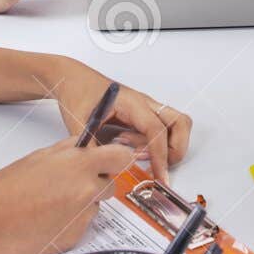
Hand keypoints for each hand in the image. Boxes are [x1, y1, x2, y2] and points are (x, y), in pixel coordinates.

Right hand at [0, 137, 135, 253]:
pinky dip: (70, 224)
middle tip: (71, 187)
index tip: (110, 163)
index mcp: (78, 163)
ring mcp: (83, 215)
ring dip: (82, 205)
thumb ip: (68, 152)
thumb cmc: (5, 190)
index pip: (122, 157)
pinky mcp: (75, 238)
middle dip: (97, 185)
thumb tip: (85, 146)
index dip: (116, 160)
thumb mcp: (39, 158)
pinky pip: (82, 227)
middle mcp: (87, 188)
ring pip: (96, 207)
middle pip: (111, 185)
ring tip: (51, 205)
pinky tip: (47, 221)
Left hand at [43, 59, 191, 184]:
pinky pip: (161, 129)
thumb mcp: (79, 123)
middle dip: (176, 150)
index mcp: (131, 103)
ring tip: (138, 153)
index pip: (156, 130)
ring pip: (175, 126)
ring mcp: (146, 107)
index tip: (159, 176)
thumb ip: (91, 148)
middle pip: (180, 123)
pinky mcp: (142, 114)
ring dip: (166, 146)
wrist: (73, 78)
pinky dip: (154, 144)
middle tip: (158, 167)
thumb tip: (101, 170)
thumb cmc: (77, 92)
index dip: (160, 155)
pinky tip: (131, 147)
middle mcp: (144, 103)